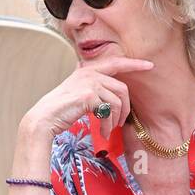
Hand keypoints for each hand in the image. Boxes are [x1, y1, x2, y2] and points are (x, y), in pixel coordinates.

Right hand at [21, 56, 153, 140]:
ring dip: (116, 120)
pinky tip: (101, 132)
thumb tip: (112, 97)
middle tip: (120, 122)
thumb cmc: (61, 109)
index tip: (149, 65)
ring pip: (118, 101)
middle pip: (122, 88)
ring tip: (108, 130)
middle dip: (126, 108)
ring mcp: (90, 83)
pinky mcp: (89, 95)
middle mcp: (89, 73)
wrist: (45, 118)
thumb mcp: (78, 92)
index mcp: (88, 69)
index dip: (134, 64)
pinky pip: (109, 111)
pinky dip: (107, 125)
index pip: (116, 62)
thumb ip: (93, 87)